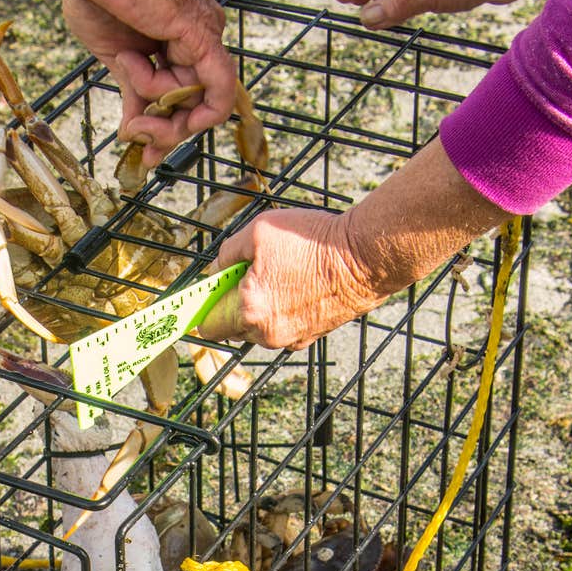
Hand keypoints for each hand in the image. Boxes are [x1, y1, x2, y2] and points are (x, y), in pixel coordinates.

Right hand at [60, 0, 236, 167]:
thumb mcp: (115, 55)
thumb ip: (133, 90)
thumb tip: (133, 130)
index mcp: (179, 42)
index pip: (185, 99)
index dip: (168, 131)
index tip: (145, 153)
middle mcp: (198, 40)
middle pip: (195, 105)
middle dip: (167, 132)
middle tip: (137, 138)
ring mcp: (204, 35)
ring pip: (199, 100)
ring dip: (159, 106)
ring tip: (130, 79)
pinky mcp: (202, 33)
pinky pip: (218, 86)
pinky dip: (197, 109)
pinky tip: (172, 120)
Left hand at [196, 207, 375, 350]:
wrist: (365, 257)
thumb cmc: (313, 242)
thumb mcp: (258, 232)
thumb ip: (227, 253)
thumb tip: (216, 269)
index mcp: (250, 311)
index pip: (209, 325)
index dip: (206, 304)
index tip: (210, 289)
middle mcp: (269, 334)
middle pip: (233, 326)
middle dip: (233, 302)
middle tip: (250, 270)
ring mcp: (292, 338)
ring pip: (259, 326)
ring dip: (259, 305)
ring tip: (280, 273)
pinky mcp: (312, 335)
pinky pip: (282, 325)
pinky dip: (282, 308)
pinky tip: (297, 282)